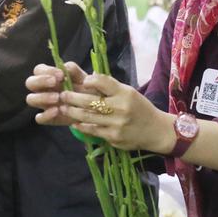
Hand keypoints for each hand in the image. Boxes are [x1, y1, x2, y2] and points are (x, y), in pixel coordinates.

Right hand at [25, 62, 89, 125]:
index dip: (47, 71)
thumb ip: (74, 70)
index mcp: (49, 76)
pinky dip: (46, 115)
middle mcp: (43, 89)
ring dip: (42, 97)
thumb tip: (65, 68)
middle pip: (30, 82)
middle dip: (40, 81)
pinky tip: (57, 111)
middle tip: (54, 82)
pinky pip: (39, 118)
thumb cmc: (85, 88)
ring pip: (31, 99)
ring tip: (57, 97)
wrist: (93, 107)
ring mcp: (44, 104)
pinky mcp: (49, 118)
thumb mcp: (83, 78)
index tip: (61, 74)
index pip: (39, 70)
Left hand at [57, 72, 175, 152]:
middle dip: (72, 97)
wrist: (155, 130)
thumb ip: (110, 87)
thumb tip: (87, 79)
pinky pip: (92, 130)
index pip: (103, 82)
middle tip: (62, 94)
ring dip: (72, 112)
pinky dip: (81, 126)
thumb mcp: (129, 92)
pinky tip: (75, 122)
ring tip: (63, 108)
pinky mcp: (113, 137)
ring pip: (88, 116)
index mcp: (125, 93)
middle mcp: (121, 107)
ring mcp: (116, 124)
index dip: (90, 81)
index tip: (82, 81)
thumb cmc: (139, 108)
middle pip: (90, 101)